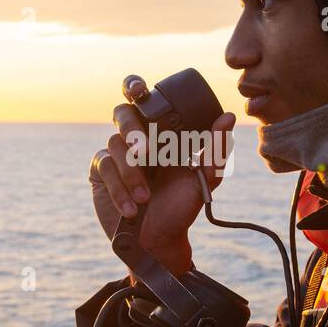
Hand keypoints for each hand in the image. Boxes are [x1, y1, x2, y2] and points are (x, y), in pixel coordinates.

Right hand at [88, 100, 235, 277]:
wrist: (160, 240)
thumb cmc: (182, 207)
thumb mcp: (204, 180)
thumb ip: (216, 150)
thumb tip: (227, 116)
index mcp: (159, 132)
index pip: (143, 100)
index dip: (134, 86)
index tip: (139, 90)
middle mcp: (135, 138)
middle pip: (121, 114)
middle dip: (132, 130)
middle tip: (144, 152)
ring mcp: (115, 154)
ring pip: (114, 144)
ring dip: (131, 172)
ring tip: (145, 197)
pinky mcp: (100, 173)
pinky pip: (104, 167)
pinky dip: (119, 187)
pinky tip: (131, 207)